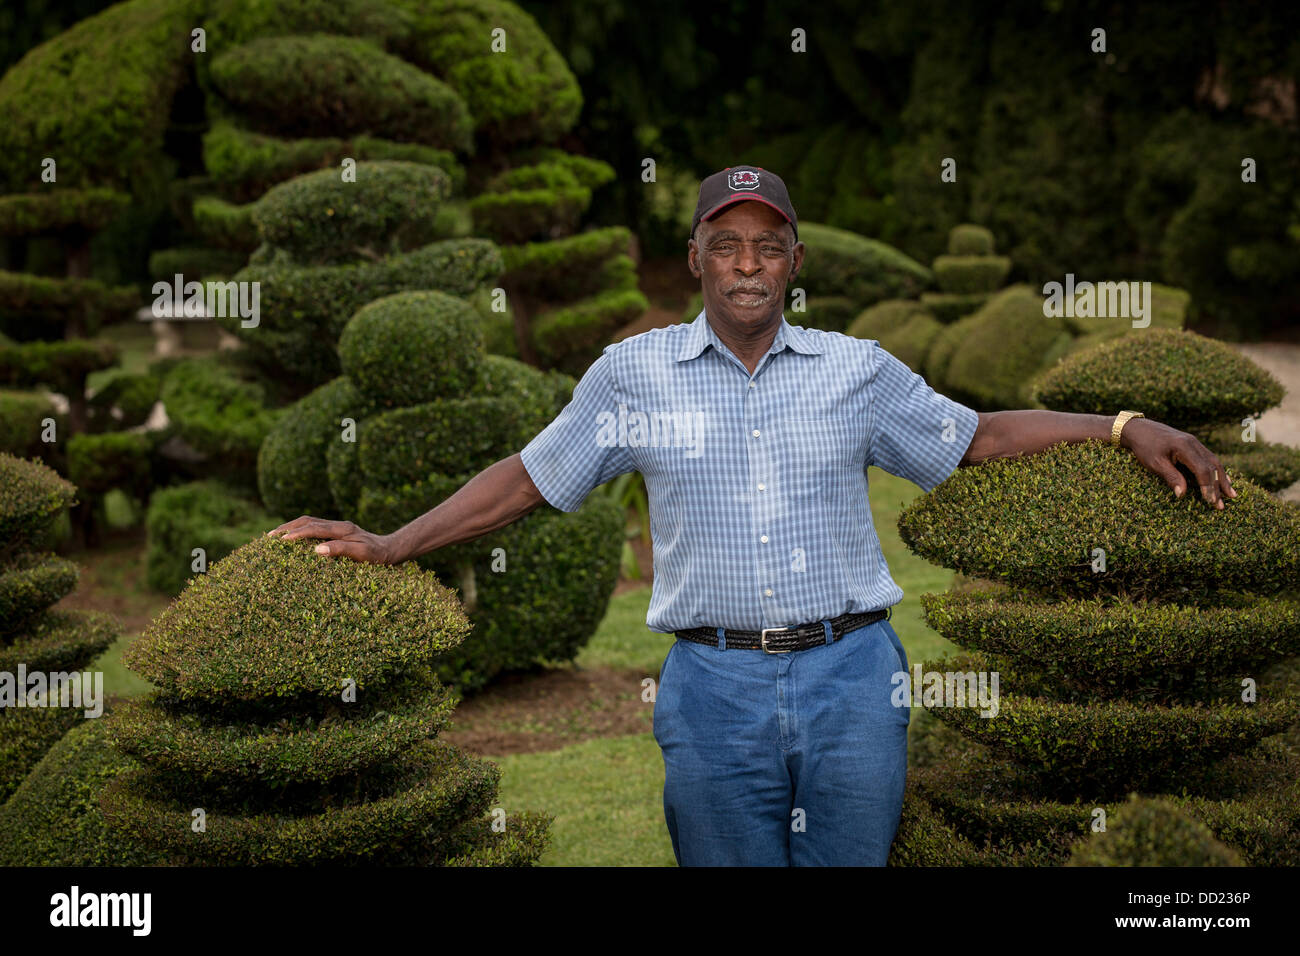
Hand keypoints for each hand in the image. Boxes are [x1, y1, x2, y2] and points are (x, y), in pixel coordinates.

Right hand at [266, 516, 398, 562]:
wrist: (391, 550)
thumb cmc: (378, 556)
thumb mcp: (363, 555)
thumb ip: (341, 550)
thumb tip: (317, 550)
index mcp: (343, 529)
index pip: (314, 528)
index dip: (297, 534)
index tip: (281, 541)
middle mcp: (338, 525)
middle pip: (307, 521)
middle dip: (287, 527)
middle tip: (268, 537)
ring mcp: (337, 527)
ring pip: (309, 522)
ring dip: (291, 527)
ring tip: (274, 536)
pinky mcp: (337, 532)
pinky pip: (314, 528)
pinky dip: (300, 531)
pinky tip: (292, 540)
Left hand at [1121, 418, 1236, 508]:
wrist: (1139, 428)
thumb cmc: (1144, 446)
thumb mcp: (1154, 463)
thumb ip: (1170, 477)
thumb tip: (1182, 495)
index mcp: (1185, 447)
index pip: (1203, 470)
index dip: (1208, 487)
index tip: (1210, 502)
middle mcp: (1194, 443)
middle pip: (1212, 466)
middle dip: (1219, 486)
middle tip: (1222, 505)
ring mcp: (1194, 442)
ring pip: (1214, 462)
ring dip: (1222, 479)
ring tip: (1230, 494)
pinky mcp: (1192, 444)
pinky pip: (1209, 458)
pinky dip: (1217, 470)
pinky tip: (1223, 479)